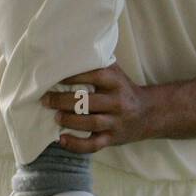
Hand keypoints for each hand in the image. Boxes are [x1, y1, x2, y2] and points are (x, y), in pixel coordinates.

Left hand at [41, 64, 155, 153]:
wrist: (148, 113)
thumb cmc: (122, 88)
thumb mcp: (115, 72)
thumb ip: (96, 63)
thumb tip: (67, 51)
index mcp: (116, 81)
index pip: (94, 76)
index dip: (73, 76)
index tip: (54, 77)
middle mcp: (117, 101)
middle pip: (88, 102)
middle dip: (63, 101)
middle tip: (46, 100)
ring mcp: (116, 122)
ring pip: (91, 123)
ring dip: (70, 121)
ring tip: (55, 117)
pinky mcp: (113, 139)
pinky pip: (94, 144)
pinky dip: (77, 145)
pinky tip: (61, 140)